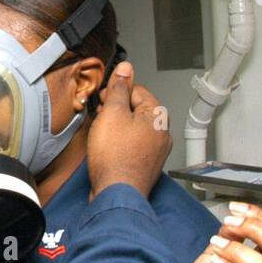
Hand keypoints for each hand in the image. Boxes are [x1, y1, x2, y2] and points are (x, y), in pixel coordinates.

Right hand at [86, 62, 171, 199]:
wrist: (116, 193)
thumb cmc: (116, 157)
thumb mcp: (112, 112)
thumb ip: (119, 89)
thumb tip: (125, 69)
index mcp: (158, 115)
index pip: (137, 90)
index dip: (116, 91)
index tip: (102, 98)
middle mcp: (162, 133)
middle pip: (136, 109)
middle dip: (116, 110)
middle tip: (100, 117)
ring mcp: (155, 151)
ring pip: (134, 128)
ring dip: (116, 127)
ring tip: (102, 135)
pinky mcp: (145, 165)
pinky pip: (132, 145)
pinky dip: (119, 144)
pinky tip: (107, 149)